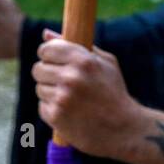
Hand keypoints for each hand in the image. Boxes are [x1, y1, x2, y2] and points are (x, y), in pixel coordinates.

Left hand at [32, 30, 139, 157]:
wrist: (125, 129)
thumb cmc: (115, 92)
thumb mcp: (106, 64)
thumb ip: (77, 46)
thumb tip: (45, 34)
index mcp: (83, 60)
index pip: (46, 49)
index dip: (49, 55)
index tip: (56, 62)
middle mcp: (71, 77)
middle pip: (38, 69)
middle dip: (49, 75)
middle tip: (66, 84)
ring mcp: (62, 98)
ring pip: (40, 88)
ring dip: (51, 93)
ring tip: (72, 99)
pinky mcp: (56, 116)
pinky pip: (43, 106)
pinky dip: (54, 109)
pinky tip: (71, 112)